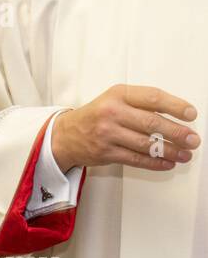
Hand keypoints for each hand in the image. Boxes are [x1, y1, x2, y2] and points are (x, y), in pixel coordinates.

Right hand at [51, 85, 198, 172]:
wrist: (65, 135)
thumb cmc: (95, 116)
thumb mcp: (115, 99)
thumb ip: (141, 103)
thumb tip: (174, 115)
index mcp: (118, 95)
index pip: (153, 98)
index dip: (175, 106)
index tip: (191, 114)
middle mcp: (112, 113)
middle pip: (152, 123)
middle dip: (177, 132)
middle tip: (192, 139)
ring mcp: (107, 134)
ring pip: (145, 144)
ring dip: (169, 151)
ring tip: (185, 154)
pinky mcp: (105, 153)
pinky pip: (135, 159)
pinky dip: (154, 163)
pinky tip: (167, 163)